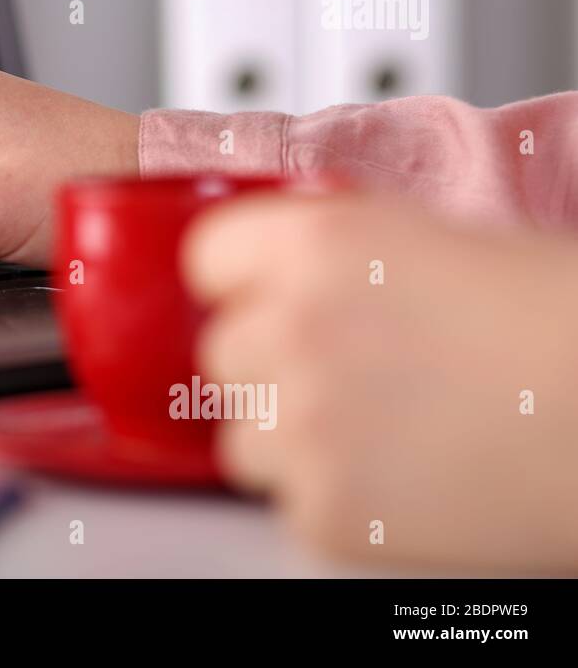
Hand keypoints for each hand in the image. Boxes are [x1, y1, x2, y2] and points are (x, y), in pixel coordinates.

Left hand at [182, 192, 577, 571]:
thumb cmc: (560, 320)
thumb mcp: (433, 239)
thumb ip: (338, 249)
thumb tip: (285, 268)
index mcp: (316, 245)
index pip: (207, 260)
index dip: (243, 282)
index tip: (263, 296)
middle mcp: (293, 328)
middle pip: (222, 353)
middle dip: (273, 363)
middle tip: (348, 370)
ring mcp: (305, 425)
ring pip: (243, 437)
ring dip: (293, 436)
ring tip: (383, 429)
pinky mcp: (330, 510)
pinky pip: (292, 502)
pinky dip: (338, 497)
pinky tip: (408, 475)